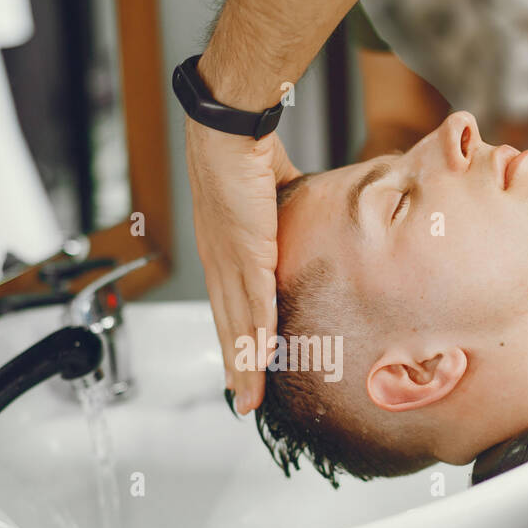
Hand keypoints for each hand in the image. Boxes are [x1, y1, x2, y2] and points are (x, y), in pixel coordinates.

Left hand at [185, 117, 299, 413]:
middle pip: (228, 327)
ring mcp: (230, 261)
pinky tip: (261, 361)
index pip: (228, 305)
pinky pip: (254, 303)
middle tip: (242, 401)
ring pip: (238, 325)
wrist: (230, 127)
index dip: (234, 339)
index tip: (238, 366)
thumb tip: (309, 209)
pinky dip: (257, 335)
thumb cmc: (245, 148)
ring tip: (249, 398)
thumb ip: (285, 208)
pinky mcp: (246, 253)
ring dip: (244, 365)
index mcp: (222, 249)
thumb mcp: (271, 190)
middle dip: (234, 367)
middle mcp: (219, 262)